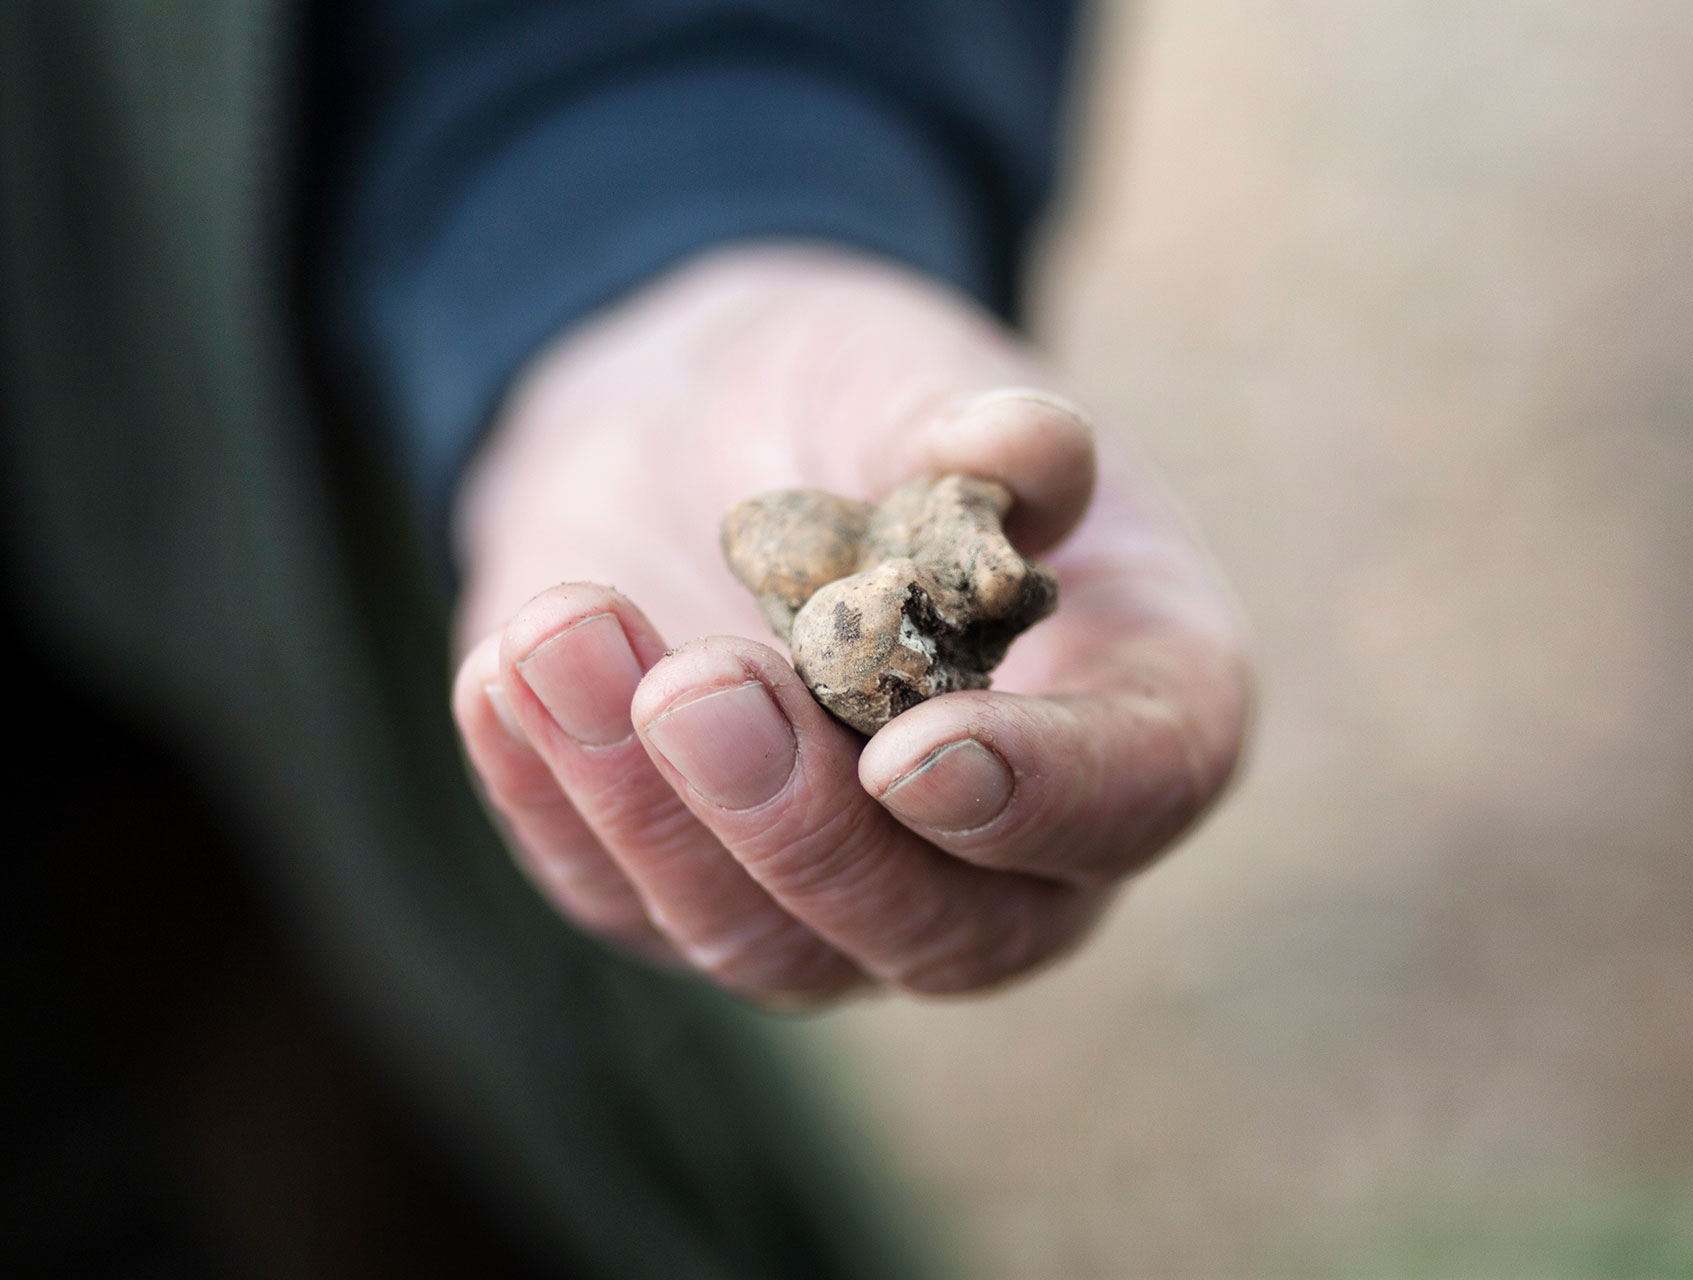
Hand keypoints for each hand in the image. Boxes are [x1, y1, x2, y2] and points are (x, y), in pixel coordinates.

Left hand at [450, 245, 1250, 1004]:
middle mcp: (1007, 841)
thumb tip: (1030, 451)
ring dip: (655, 814)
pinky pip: (625, 899)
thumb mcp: (914, 374)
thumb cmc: (852, 397)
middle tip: (704, 688)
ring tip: (564, 632)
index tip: (916, 750)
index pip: (1134, 792)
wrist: (700, 423)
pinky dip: (556, 798)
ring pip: (770, 945)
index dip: (1044, 793)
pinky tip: (506, 672)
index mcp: (1130, 704)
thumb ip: (975, 428)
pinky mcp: (689, 885)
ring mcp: (846, 887)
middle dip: (810, 831)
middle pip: (945, 932)